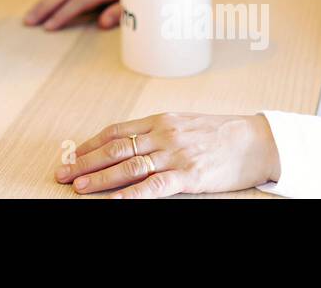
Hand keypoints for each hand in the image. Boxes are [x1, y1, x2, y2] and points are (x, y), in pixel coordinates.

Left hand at [54, 113, 281, 197]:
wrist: (258, 140)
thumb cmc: (221, 133)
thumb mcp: (184, 124)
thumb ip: (157, 132)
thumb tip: (128, 143)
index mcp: (159, 120)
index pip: (115, 132)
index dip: (90, 145)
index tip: (71, 155)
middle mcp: (162, 134)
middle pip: (114, 149)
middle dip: (85, 163)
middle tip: (63, 174)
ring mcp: (175, 154)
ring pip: (128, 167)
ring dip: (100, 178)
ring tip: (78, 188)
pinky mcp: (190, 175)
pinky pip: (155, 186)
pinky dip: (132, 194)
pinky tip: (115, 201)